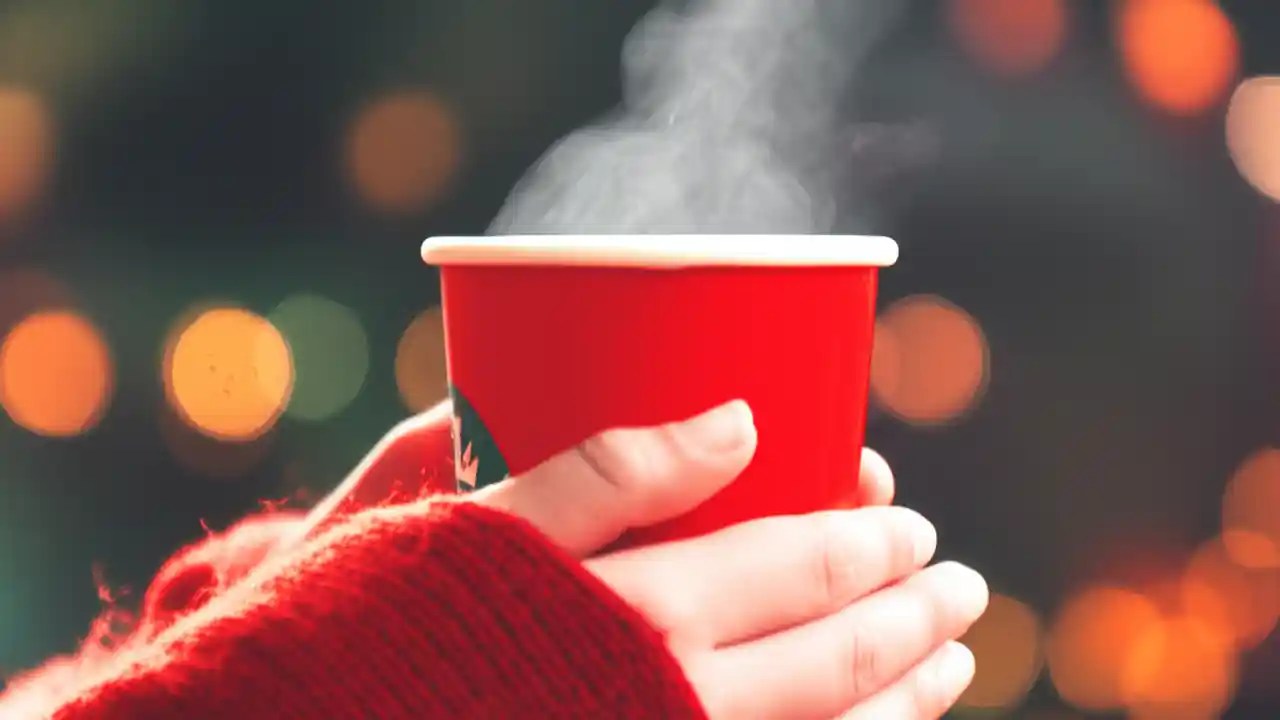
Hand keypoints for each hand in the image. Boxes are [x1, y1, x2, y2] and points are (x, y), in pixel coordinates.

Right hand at [465, 400, 987, 719]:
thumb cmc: (383, 620)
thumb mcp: (483, 518)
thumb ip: (612, 466)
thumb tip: (744, 420)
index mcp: (642, 619)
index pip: (799, 570)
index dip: (872, 543)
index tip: (909, 520)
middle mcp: (673, 705)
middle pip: (834, 662)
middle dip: (914, 621)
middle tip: (961, 590)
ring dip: (902, 704)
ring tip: (948, 672)